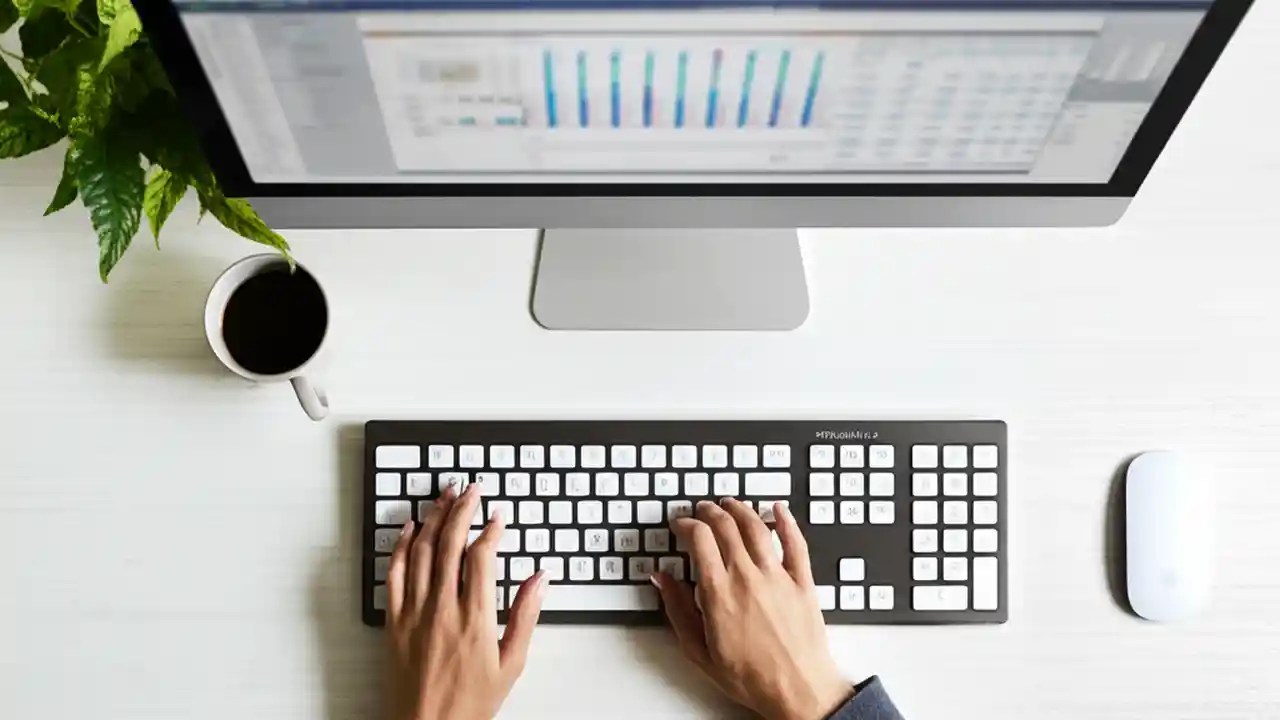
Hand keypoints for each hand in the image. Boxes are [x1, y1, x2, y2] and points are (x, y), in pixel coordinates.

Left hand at [384, 485, 547, 719]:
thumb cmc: (468, 704)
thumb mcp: (511, 664)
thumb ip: (525, 616)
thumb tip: (539, 580)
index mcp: (474, 618)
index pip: (481, 557)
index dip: (490, 530)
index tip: (497, 518)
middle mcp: (442, 609)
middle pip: (449, 543)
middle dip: (461, 509)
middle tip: (470, 489)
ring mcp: (414, 612)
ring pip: (422, 551)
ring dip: (433, 518)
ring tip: (443, 496)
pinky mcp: (394, 621)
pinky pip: (394, 574)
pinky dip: (401, 546)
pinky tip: (410, 529)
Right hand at [654, 499, 852, 719]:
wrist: (796, 691)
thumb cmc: (750, 677)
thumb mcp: (698, 651)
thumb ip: (677, 609)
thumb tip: (662, 579)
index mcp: (719, 593)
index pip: (699, 539)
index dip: (687, 524)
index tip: (681, 525)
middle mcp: (747, 578)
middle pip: (726, 526)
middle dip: (709, 512)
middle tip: (702, 510)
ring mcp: (777, 577)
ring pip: (756, 527)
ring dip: (740, 509)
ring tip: (730, 503)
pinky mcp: (802, 582)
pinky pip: (796, 543)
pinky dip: (787, 521)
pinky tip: (779, 509)